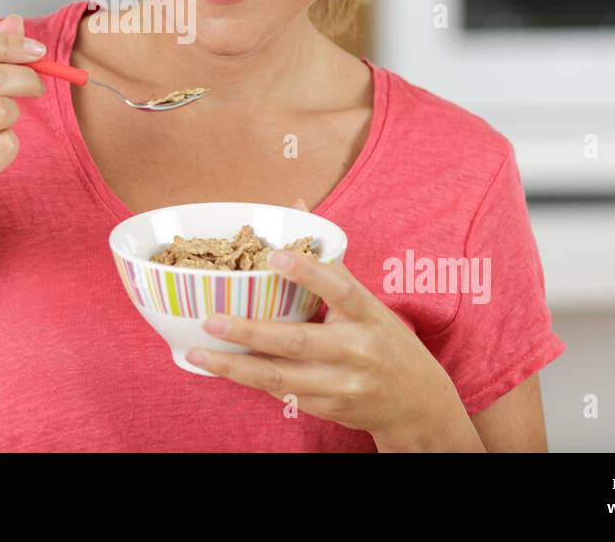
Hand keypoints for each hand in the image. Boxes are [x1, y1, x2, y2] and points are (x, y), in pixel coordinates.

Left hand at [185, 198, 482, 451]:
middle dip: (250, 332)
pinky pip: (282, 392)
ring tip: (197, 351)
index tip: (274, 254)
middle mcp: (356, 351)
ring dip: (235, 366)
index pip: (340, 289)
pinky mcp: (327, 409)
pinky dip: (251, 379)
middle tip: (210, 319)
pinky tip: (222, 367)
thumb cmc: (384, 341)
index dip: (309, 271)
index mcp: (368, 316)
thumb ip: (329, 262)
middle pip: (297, 341)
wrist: (417, 404)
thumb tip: (297, 205)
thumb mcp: (368, 302)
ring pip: (281, 376)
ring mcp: (341, 385)